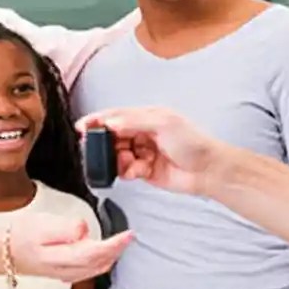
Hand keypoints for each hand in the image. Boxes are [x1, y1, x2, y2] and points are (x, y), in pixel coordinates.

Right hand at [9, 213, 133, 282]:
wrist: (2, 252)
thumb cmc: (20, 236)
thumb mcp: (40, 225)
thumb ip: (65, 228)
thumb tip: (84, 230)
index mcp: (61, 258)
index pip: (96, 252)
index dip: (115, 244)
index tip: (129, 234)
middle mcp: (66, 270)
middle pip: (100, 263)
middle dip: (117, 250)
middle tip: (129, 236)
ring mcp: (65, 273)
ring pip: (96, 269)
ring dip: (111, 257)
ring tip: (121, 243)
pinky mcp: (64, 272)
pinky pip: (89, 271)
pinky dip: (101, 262)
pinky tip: (103, 255)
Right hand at [76, 106, 223, 194]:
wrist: (208, 171)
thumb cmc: (193, 143)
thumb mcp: (163, 124)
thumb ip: (134, 121)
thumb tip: (110, 122)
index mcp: (147, 116)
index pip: (116, 115)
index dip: (98, 120)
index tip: (81, 126)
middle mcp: (143, 133)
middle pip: (113, 135)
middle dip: (105, 143)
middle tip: (100, 151)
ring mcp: (143, 152)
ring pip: (117, 154)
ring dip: (118, 160)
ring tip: (129, 164)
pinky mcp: (145, 170)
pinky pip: (126, 169)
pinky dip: (127, 171)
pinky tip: (135, 172)